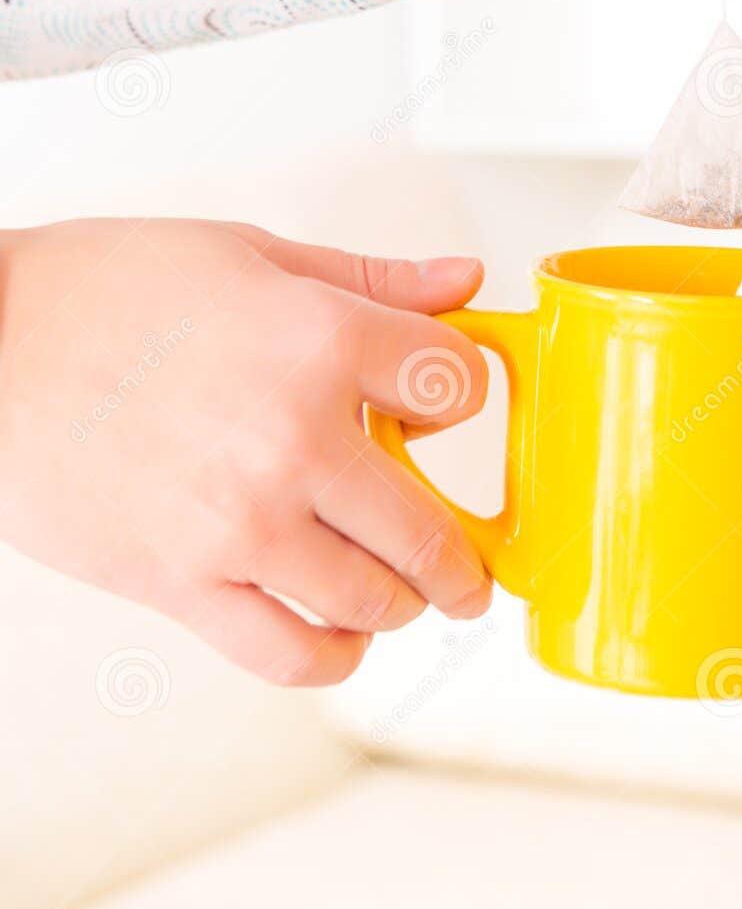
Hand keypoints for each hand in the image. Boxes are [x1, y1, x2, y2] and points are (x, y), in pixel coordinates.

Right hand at [0, 219, 491, 685]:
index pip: (460, 388)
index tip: (443, 409)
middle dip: (461, 558)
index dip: (464, 397)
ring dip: (402, 606)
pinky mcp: (182, 584)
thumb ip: (372, 278)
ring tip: (398, 594)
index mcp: (321, 339)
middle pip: (433, 530)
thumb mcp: (251, 253)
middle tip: (466, 572)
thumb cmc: (107, 289)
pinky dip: (333, 656)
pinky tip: (340, 635)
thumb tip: (467, 279)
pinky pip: (290, 653)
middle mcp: (294, 437)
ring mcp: (241, 521)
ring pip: (374, 602)